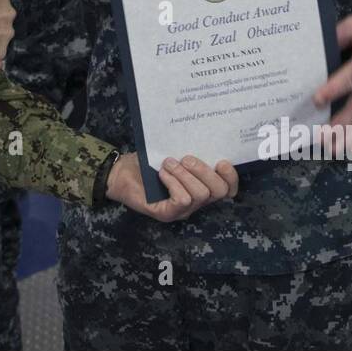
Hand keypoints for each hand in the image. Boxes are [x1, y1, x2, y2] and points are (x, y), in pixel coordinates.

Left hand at [106, 151, 237, 222]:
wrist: (120, 171)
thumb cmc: (149, 161)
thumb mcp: (174, 152)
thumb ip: (191, 151)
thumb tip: (205, 136)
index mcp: (202, 185)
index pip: (228, 189)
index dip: (231, 177)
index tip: (221, 161)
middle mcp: (197, 201)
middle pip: (219, 191)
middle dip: (205, 171)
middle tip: (186, 158)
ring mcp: (183, 210)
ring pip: (200, 195)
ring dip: (184, 174)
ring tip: (168, 163)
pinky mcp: (167, 214)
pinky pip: (182, 200)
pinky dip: (174, 183)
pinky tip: (162, 174)